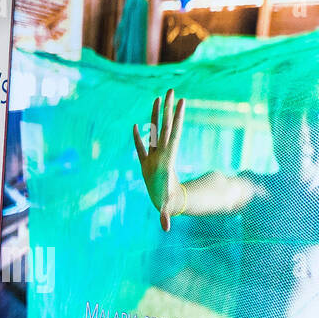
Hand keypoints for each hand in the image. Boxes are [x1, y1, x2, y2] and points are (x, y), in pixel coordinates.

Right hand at [133, 89, 186, 230]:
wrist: (167, 203)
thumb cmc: (166, 203)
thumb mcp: (165, 207)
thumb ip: (165, 214)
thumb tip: (166, 227)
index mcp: (167, 157)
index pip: (174, 134)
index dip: (177, 119)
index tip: (182, 102)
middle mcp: (162, 152)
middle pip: (165, 126)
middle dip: (168, 109)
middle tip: (171, 89)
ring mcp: (155, 155)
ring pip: (154, 131)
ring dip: (155, 116)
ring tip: (158, 98)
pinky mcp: (146, 162)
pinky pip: (141, 146)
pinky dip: (138, 137)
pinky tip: (136, 126)